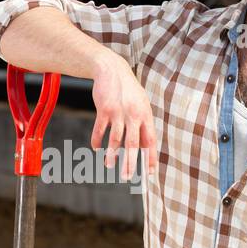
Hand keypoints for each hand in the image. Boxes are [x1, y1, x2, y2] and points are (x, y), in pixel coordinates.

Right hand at [90, 53, 157, 179]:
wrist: (112, 70)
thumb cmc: (128, 90)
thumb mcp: (141, 104)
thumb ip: (143, 123)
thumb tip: (145, 146)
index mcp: (145, 115)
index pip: (150, 140)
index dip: (150, 157)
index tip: (149, 172)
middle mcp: (134, 115)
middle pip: (133, 144)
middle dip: (130, 162)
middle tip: (127, 177)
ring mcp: (118, 112)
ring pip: (115, 138)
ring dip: (111, 154)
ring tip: (109, 165)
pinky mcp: (104, 109)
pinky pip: (100, 129)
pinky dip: (97, 140)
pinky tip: (96, 148)